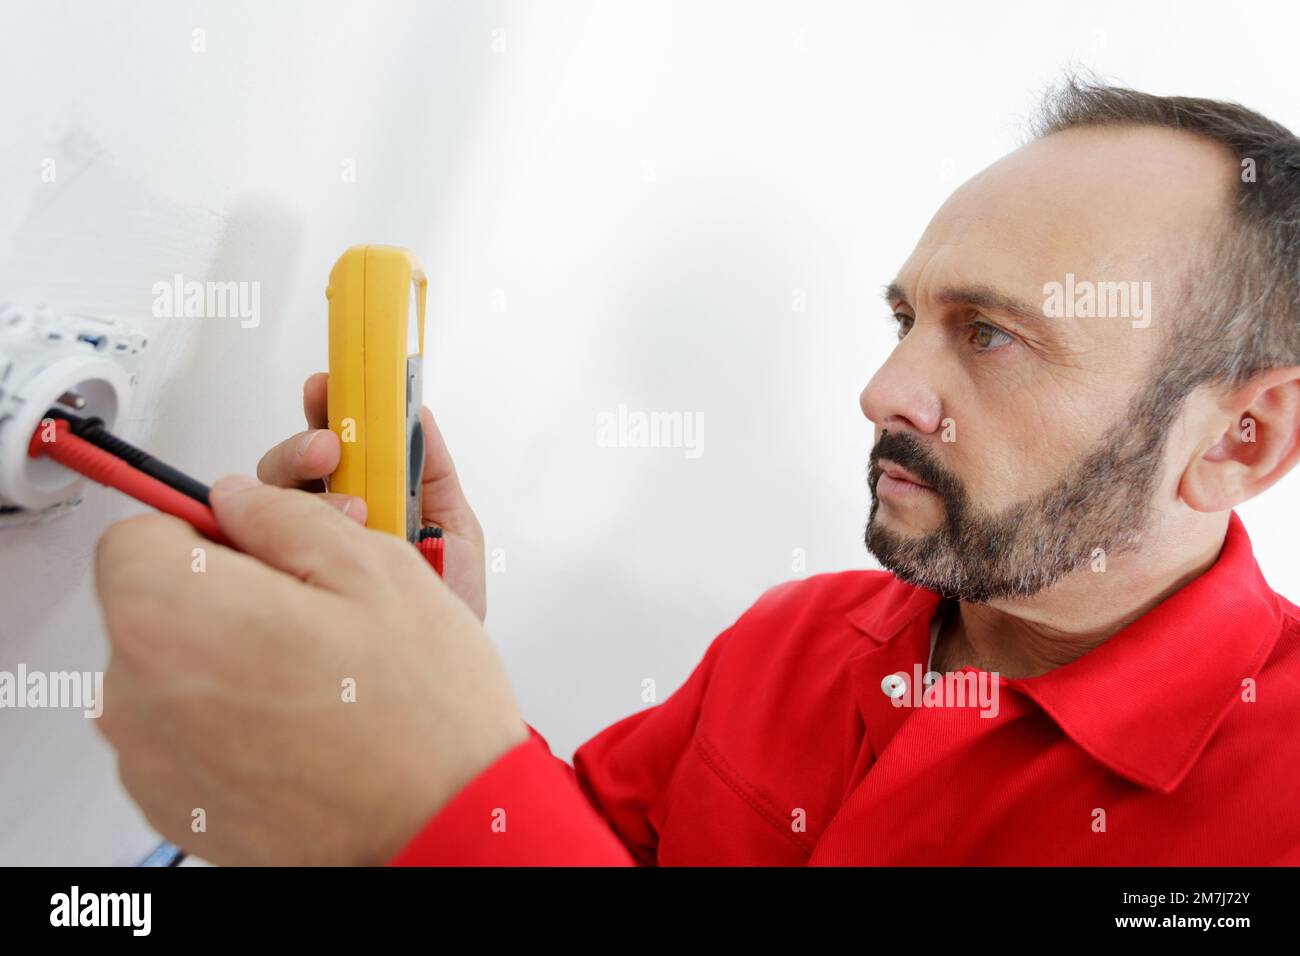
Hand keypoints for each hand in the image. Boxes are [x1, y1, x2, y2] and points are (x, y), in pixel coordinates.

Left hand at [93, 476, 527, 865]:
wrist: (442, 830)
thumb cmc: (420, 716)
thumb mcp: (375, 568)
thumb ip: (285, 513)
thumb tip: (240, 501)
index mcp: (173, 614)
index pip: (138, 530)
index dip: (205, 525)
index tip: (252, 543)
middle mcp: (137, 692)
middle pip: (153, 602)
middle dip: (220, 592)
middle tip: (309, 610)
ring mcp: (152, 760)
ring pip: (171, 669)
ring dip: (226, 657)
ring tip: (317, 676)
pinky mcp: (174, 804)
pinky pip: (186, 731)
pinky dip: (230, 719)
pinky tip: (303, 725)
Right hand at [255, 372, 486, 620]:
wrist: (438, 679)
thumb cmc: (447, 605)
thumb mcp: (455, 531)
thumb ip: (434, 472)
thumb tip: (418, 411)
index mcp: (365, 496)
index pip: (333, 441)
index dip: (325, 410)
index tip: (324, 387)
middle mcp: (326, 519)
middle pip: (290, 467)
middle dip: (305, 450)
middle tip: (327, 451)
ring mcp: (298, 551)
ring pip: (267, 502)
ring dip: (299, 493)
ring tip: (350, 510)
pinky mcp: (277, 583)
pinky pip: (256, 548)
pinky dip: (274, 534)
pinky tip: (307, 543)